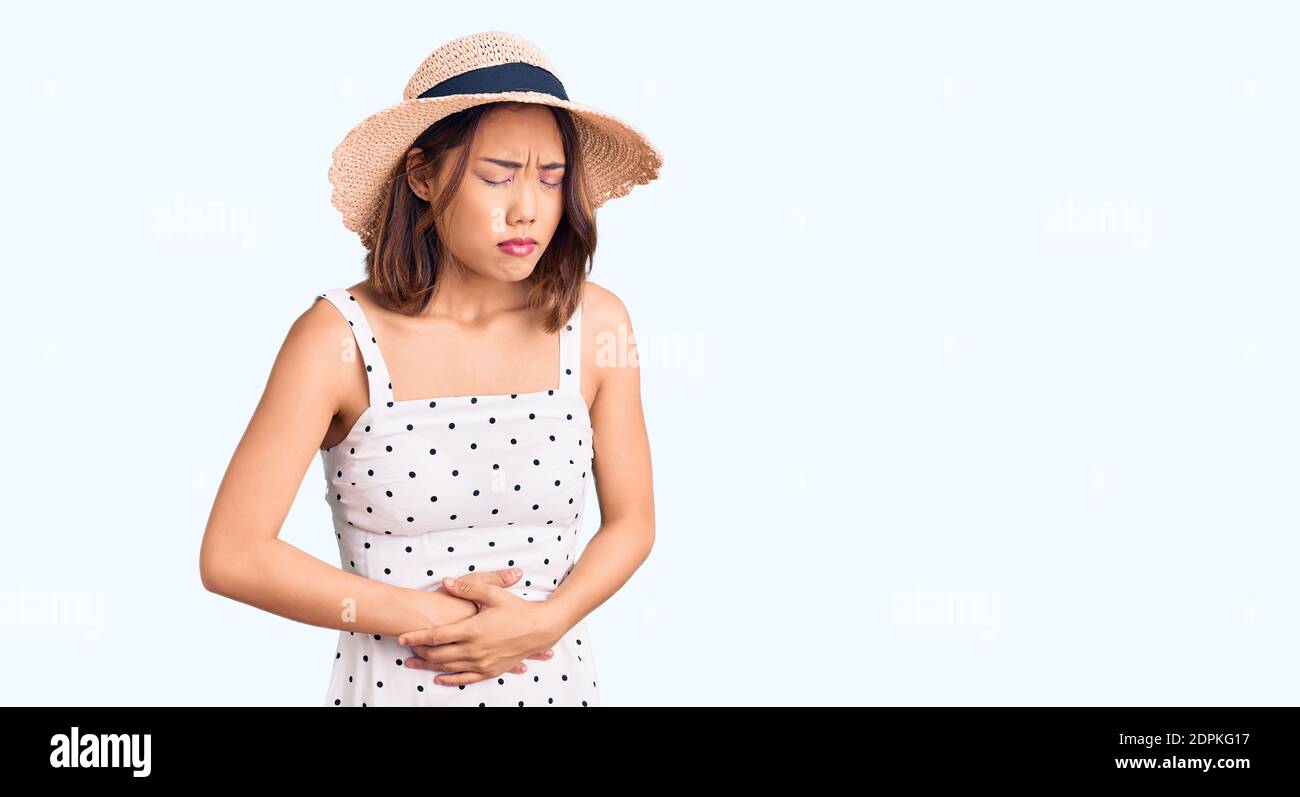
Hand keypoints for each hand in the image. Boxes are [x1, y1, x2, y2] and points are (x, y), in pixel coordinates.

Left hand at [398, 575, 561, 686]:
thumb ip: (468, 587)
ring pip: (448, 667)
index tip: (400, 637)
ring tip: (413, 662)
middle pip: (438, 654)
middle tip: (405, 648)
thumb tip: (446, 581)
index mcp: (472, 629)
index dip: (416, 636)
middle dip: (419, 652)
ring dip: (429, 665)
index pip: (437, 635)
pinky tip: (439, 678)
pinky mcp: (490, 670)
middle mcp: (474, 649)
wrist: (540, 629)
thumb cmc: (518, 609)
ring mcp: (482, 663)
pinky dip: (450, 679)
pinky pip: (465, 679)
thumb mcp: (493, 594)